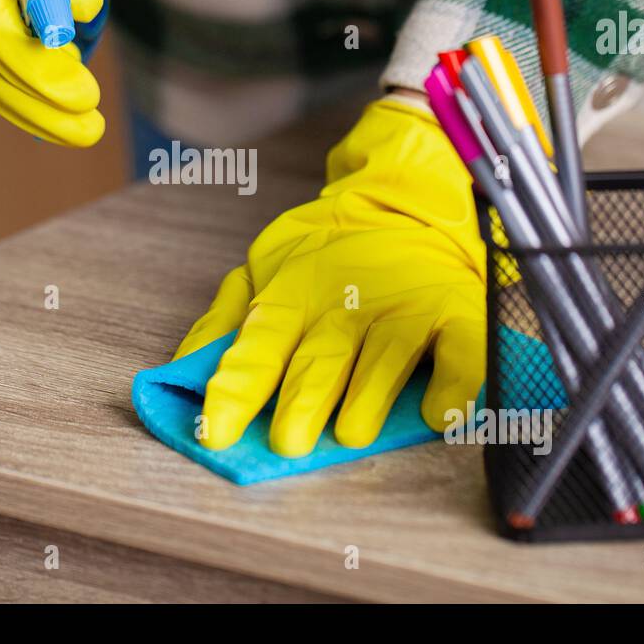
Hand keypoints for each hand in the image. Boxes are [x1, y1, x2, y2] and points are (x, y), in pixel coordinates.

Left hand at [175, 99, 486, 456]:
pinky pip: (460, 348)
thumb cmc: (328, 254)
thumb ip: (226, 321)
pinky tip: (440, 413)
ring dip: (370, 392)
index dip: (236, 386)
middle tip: (288, 440)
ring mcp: (404, 307)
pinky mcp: (455, 312)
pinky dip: (455, 380)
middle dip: (303, 397)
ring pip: (386, 353)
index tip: (216, 429)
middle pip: (321, 354)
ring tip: (353, 433)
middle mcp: (347, 303)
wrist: (408, 203)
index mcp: (294, 296)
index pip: (259, 344)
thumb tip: (183, 366)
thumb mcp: (264, 271)